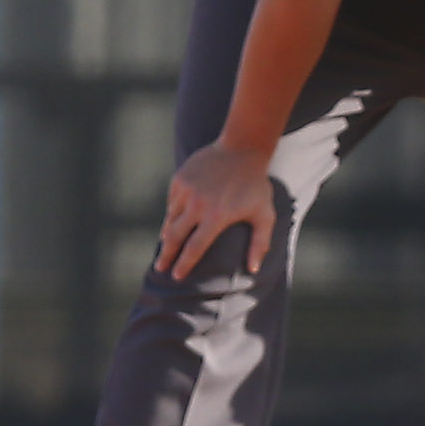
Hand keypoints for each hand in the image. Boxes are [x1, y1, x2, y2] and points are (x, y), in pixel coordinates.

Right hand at [156, 140, 276, 280]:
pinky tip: (176, 220)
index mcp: (216, 217)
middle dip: (166, 255)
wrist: (241, 149)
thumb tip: (254, 270)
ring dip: (169, 234)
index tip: (176, 276)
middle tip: (160, 267)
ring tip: (167, 246)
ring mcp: (186, 190)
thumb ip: (260, 243)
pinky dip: (173, 213)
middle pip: (174, 237)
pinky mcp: (179, 179)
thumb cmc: (255, 186)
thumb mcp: (264, 215)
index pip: (194, 248)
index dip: (184, 264)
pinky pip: (172, 202)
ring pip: (171, 219)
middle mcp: (197, 205)